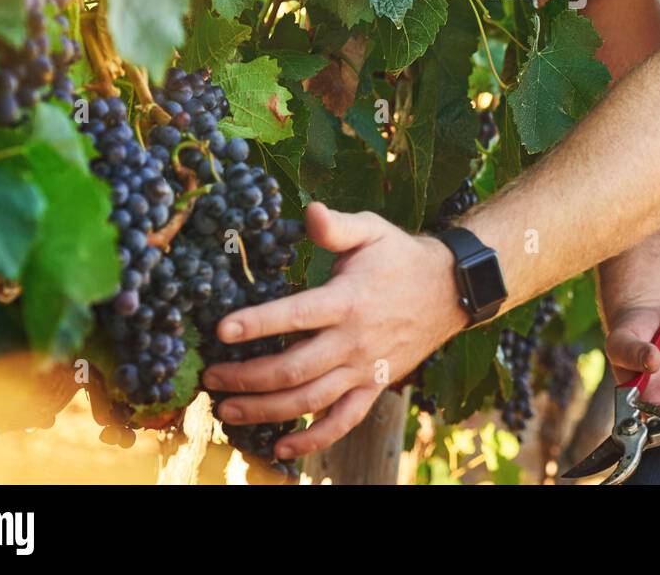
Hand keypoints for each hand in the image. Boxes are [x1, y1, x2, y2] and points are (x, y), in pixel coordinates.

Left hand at [200, 201, 469, 458]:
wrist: (448, 289)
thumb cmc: (401, 256)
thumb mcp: (372, 230)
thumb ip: (338, 226)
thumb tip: (310, 211)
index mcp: (348, 300)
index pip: (296, 316)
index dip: (257, 324)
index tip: (221, 330)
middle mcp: (354, 341)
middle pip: (294, 369)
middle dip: (247, 377)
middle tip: (211, 378)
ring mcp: (364, 369)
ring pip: (310, 401)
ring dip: (266, 410)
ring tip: (228, 410)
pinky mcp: (374, 387)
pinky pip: (344, 422)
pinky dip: (313, 441)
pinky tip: (282, 449)